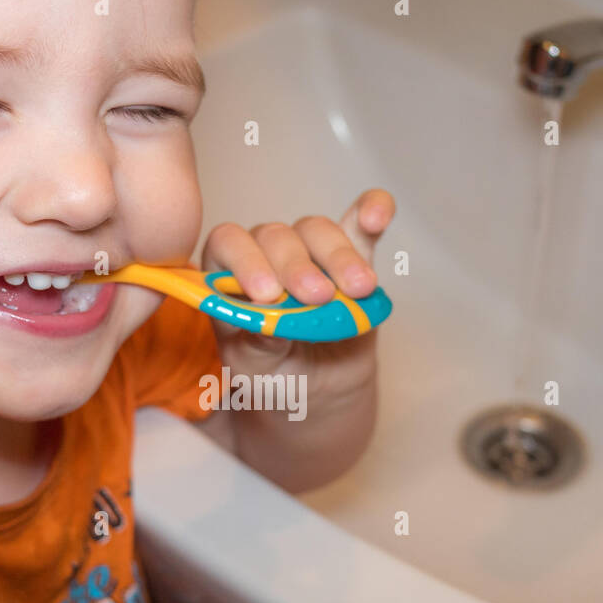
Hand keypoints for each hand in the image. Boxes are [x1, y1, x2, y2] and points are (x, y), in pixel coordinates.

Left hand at [199, 188, 394, 396]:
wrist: (317, 391)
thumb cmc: (274, 374)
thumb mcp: (257, 369)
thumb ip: (256, 343)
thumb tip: (266, 319)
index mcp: (228, 276)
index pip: (226, 244)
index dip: (245, 261)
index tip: (269, 294)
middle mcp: (266, 254)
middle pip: (276, 237)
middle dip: (297, 266)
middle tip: (317, 297)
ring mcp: (310, 252)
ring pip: (317, 232)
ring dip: (339, 256)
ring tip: (359, 289)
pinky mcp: (352, 255)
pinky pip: (359, 224)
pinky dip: (372, 211)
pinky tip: (377, 216)